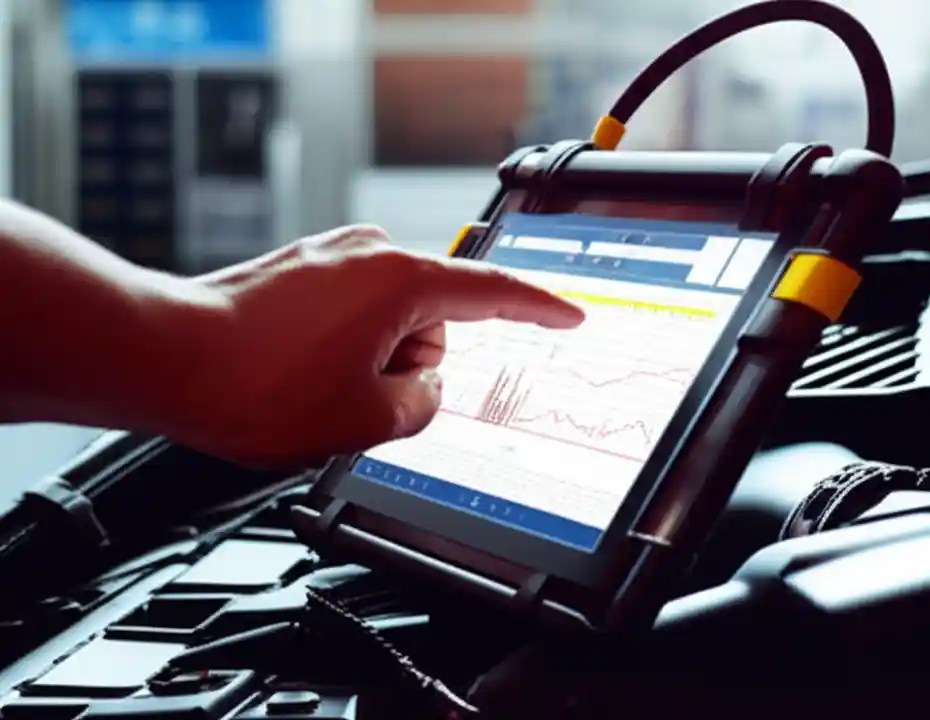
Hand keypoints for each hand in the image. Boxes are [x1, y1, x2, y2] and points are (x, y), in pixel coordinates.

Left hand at [180, 225, 583, 467]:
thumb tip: (422, 390)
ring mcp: (330, 257)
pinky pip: (351, 315)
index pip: (494, 296)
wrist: (162, 360)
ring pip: (390, 324)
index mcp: (402, 283)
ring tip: (313, 389)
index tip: (570, 315)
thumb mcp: (366, 421)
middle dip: (412, 367)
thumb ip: (423, 406)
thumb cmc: (255, 385)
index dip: (541, 311)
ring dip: (371, 362)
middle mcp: (369, 255)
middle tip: (356, 401)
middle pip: (433, 324)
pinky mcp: (299, 269)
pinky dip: (341, 349)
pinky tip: (298, 373)